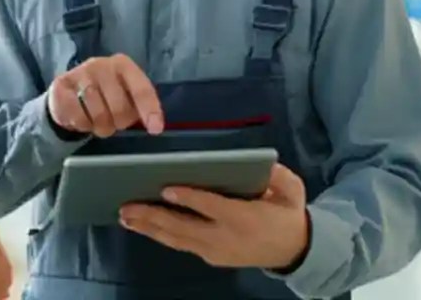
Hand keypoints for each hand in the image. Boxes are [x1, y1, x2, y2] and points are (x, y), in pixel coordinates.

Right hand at [48, 53, 163, 136]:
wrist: (69, 92)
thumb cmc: (106, 95)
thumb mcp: (125, 94)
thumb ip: (139, 105)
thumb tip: (154, 125)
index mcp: (123, 65)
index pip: (141, 89)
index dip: (150, 110)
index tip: (155, 129)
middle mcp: (101, 65)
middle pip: (119, 106)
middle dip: (119, 123)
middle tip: (115, 123)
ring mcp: (79, 74)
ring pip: (97, 114)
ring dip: (100, 126)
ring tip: (98, 122)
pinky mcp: (60, 86)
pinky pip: (76, 116)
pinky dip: (82, 125)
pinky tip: (82, 119)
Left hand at [119, 163, 310, 270]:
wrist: (294, 251)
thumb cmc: (288, 214)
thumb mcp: (292, 190)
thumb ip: (278, 177)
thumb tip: (263, 164)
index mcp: (245, 219)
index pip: (212, 207)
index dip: (190, 199)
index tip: (166, 189)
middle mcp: (226, 238)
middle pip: (184, 227)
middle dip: (153, 217)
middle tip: (127, 206)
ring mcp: (216, 252)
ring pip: (177, 239)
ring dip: (149, 228)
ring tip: (126, 217)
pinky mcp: (211, 257)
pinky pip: (181, 244)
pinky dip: (160, 235)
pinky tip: (144, 225)